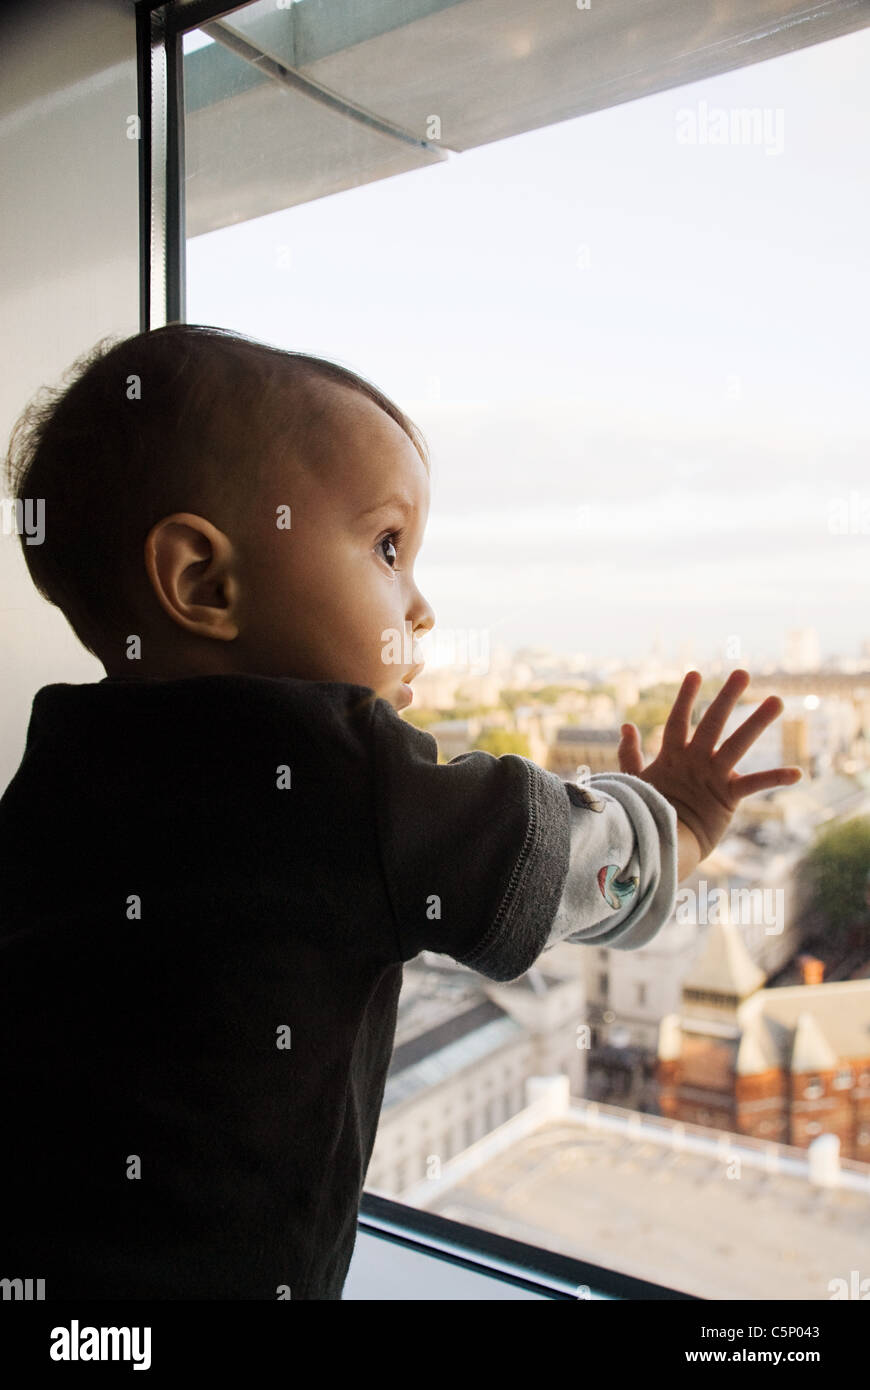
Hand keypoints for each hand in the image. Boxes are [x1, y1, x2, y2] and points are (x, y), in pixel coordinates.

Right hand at [617, 668, 801, 860]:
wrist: (659, 845)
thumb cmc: (646, 814)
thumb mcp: (635, 780)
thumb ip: (629, 753)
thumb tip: (626, 725)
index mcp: (672, 756)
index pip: (678, 719)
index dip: (686, 697)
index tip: (696, 674)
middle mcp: (694, 760)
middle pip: (712, 721)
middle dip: (728, 696)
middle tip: (743, 673)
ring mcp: (712, 776)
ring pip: (737, 742)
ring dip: (758, 721)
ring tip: (777, 701)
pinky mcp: (727, 796)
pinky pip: (755, 784)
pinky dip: (776, 778)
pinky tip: (798, 772)